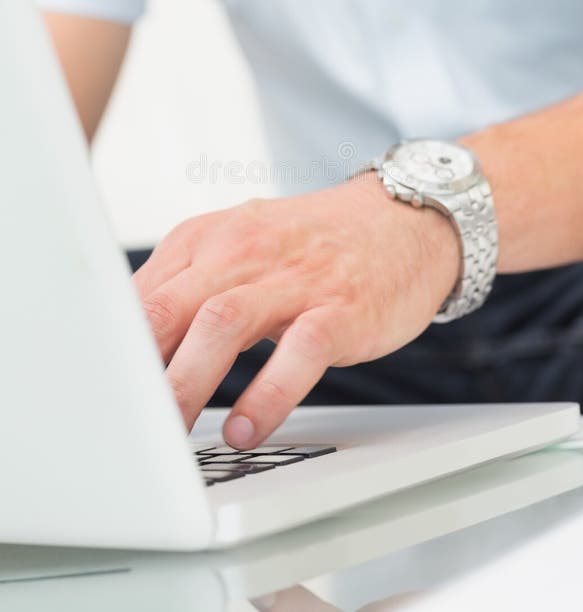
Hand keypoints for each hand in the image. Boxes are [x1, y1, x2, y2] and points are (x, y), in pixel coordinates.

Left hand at [133, 174, 458, 447]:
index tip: (105, 395)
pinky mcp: (340, 308)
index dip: (115, 349)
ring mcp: (294, 278)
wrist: (403, 221)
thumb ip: (188, 287)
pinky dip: (266, 395)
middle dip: (139, 372)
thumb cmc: (313, 243)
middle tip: (125, 424)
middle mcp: (244, 251)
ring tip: (173, 435)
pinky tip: (245, 428)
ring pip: (221, 325)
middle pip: (170, 309)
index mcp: (209, 238)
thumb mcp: (241, 246)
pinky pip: (297, 353)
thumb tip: (134, 346)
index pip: (142, 295)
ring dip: (188, 384)